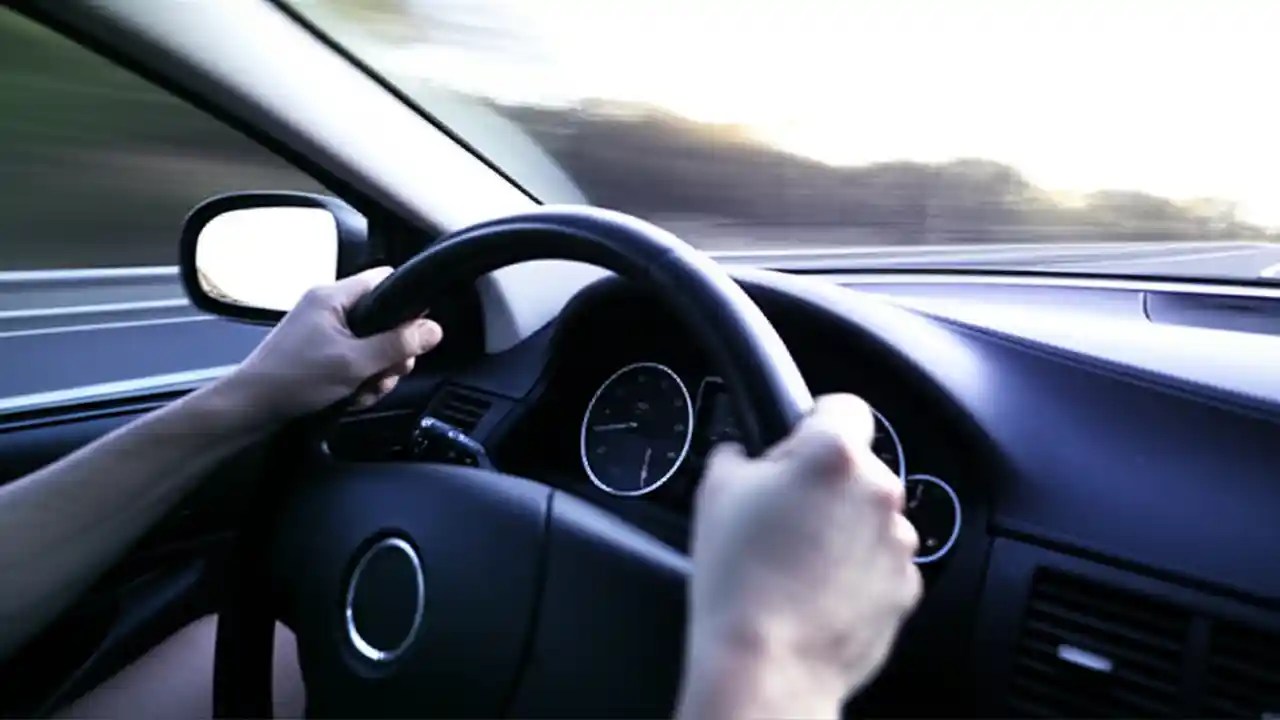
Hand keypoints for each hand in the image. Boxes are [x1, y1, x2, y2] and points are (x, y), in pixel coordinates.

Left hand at [226, 267, 442, 423]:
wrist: (251, 408)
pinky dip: (360, 380)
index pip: (385, 281)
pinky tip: (352, 396)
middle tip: (385, 373)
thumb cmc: (294, 379)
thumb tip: (434, 329)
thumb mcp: (354, 363)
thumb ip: (397, 344)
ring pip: (373, 345)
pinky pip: (357, 360)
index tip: (413, 335)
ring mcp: (324, 331)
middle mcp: (329, 308)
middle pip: (384, 320)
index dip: (407, 305)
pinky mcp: (321, 353)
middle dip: (392, 352)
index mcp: (334, 296)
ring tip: (363, 390)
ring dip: (377, 372)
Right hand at [678, 394, 920, 719]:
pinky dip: (857, 571)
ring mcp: (897, 542)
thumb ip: (741, 455)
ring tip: (796, 562)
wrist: (768, 665)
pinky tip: (817, 591)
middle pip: (857, 467)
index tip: (796, 445)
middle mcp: (878, 491)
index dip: (814, 422)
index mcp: (834, 454)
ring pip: (870, 517)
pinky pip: (880, 563)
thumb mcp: (716, 491)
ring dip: (843, 529)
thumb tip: (748, 455)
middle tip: (781, 516)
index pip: (843, 406)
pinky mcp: (906, 587)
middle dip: (825, 484)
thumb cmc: (738, 579)